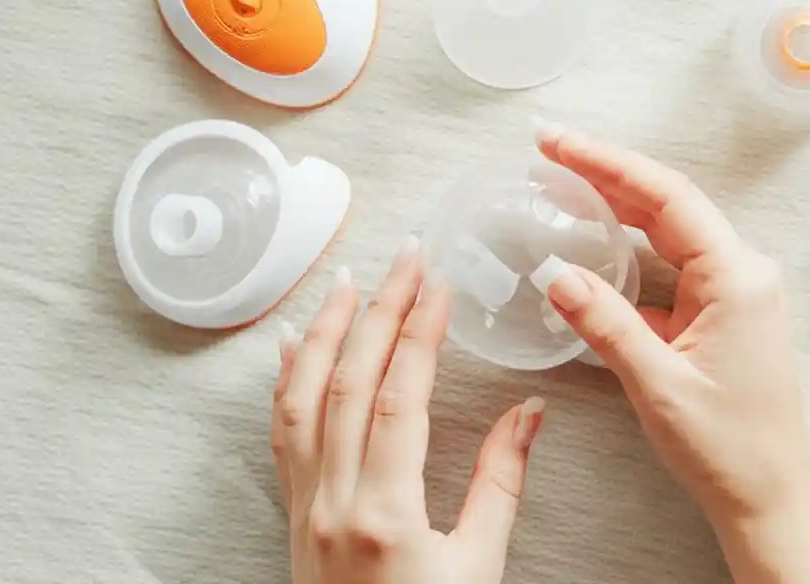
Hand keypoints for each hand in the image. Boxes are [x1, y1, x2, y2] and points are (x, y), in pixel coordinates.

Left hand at [270, 239, 544, 583]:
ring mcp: (306, 506)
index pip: (398, 397)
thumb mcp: (480, 566)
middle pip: (349, 382)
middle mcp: (334, 501)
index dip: (419, 333)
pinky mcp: (295, 513)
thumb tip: (528, 413)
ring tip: (348, 281)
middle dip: (380, 310)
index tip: (438, 285)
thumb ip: (502, 483)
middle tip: (406, 257)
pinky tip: (292, 345)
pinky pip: (281, 432)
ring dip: (325, 331)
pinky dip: (286, 380)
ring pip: (303, 398)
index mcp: (387, 514)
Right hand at [535, 125, 809, 582]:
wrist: (767, 498)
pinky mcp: (723, 313)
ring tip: (565, 179)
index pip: (666, 196)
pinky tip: (597, 240)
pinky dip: (632, 248)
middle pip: (667, 202)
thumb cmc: (727, 448)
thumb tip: (557, 274)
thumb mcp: (657, 384)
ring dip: (618, 204)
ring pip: (669, 229)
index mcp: (737, 278)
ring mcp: (735, 292)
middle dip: (606, 172)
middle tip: (549, 148)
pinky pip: (672, 264)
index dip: (607, 162)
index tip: (558, 142)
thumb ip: (605, 323)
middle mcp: (743, 273)